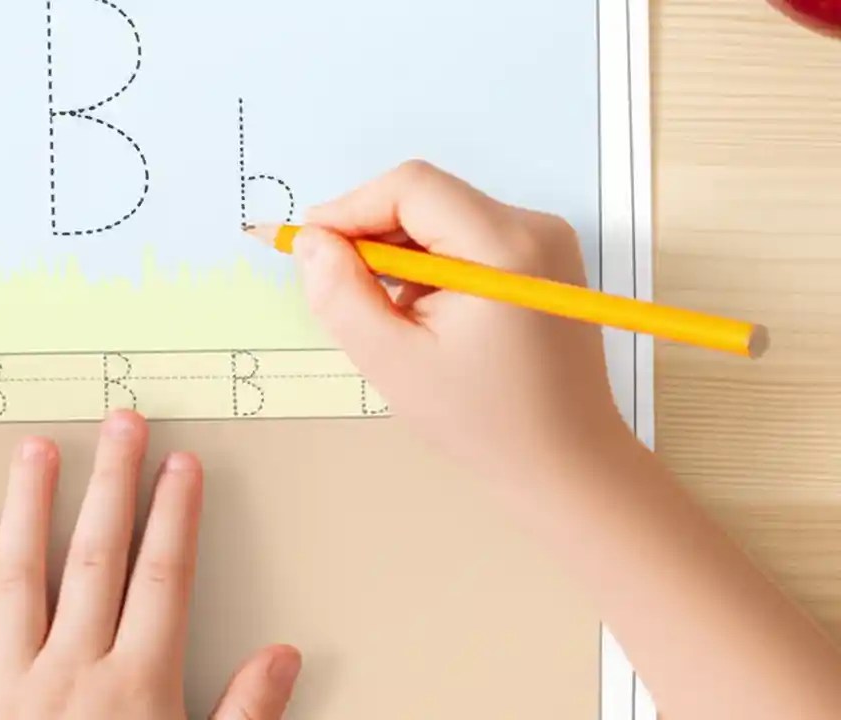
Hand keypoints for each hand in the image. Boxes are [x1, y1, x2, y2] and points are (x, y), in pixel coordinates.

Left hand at [0, 410, 301, 718]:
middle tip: (120, 422)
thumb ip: (244, 717)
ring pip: (21, 575)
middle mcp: (72, 672)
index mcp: (136, 687)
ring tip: (36, 451)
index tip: (181, 466)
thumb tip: (282, 658)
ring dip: (31, 507)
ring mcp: (11, 685)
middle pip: (98, 557)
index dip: (176, 515)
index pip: (163, 578)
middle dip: (113, 483)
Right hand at [294, 160, 633, 477]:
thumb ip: (341, 294)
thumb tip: (311, 241)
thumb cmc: (483, 421)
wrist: (566, 462)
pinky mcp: (542, 260)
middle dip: (373, 235)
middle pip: (428, 197)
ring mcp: (544, 242)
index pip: (411, 187)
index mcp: (504, 246)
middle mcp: (533, 227)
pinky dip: (430, 266)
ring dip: (400, 254)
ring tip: (390, 316)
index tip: (311, 248)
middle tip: (340, 288)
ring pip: (443, 217)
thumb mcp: (394, 362)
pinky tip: (424, 316)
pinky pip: (466, 238)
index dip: (351, 208)